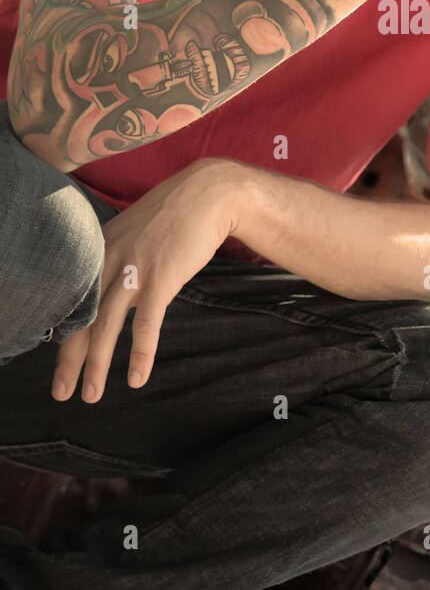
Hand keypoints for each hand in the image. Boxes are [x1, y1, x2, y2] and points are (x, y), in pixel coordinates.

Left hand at [51, 159, 236, 403]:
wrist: (209, 194)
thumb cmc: (176, 214)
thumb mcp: (135, 231)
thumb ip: (119, 257)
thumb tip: (114, 288)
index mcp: (100, 249)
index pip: (73, 301)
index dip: (63, 335)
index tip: (59, 363)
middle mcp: (109, 260)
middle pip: (81, 318)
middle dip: (69, 361)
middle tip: (61, 392)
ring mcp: (134, 269)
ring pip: (106, 326)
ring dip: (97, 365)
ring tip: (91, 395)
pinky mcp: (161, 278)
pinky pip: (146, 325)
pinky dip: (140, 355)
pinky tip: (136, 379)